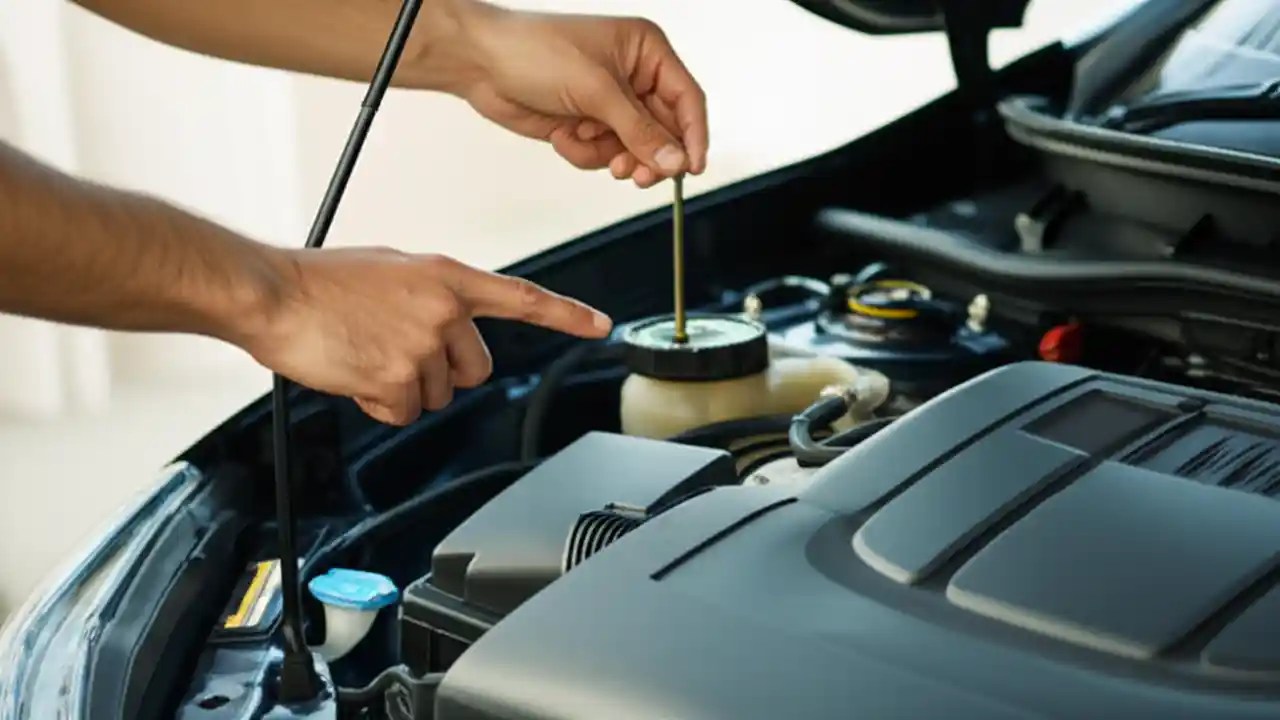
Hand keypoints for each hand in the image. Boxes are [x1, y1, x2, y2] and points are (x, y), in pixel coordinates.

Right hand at [245, 247, 611, 425]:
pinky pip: (403, 414)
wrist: (273, 292)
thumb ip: (434, 298)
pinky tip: (355, 373)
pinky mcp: (397, 379)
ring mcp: (423, 345)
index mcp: (447, 277)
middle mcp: (444, 310)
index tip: (601, 326)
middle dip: (442, 372)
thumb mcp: (393, 272)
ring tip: (365, 351)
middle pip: (475, 370)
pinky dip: (379, 405)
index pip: (523, 299)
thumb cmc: (323, 282)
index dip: (566, 316)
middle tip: (397, 350)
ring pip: (437, 396)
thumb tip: (452, 329)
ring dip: (403, 387)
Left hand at [444, 3, 707, 187]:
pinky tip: (563, 134)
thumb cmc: (536, 52)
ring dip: (610, 156)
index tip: (691, 169)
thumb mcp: (596, 91)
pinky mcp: (588, 125)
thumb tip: (676, 161)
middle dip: (646, 155)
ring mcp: (610, 104)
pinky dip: (584, 153)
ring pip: (633, 150)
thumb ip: (640, 131)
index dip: (693, 137)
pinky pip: (603, 156)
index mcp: (647, 51)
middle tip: (636, 176)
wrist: (482, 63)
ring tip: (587, 143)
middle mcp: (634, 77)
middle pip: (664, 133)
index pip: (687, 100)